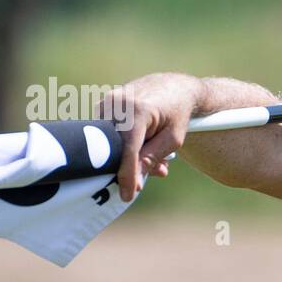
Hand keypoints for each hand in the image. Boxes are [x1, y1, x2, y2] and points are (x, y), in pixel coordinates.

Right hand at [96, 73, 204, 201]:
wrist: (174, 86)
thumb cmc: (178, 113)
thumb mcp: (173, 139)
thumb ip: (153, 157)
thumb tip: (134, 180)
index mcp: (137, 110)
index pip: (127, 149)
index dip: (127, 174)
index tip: (128, 195)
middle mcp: (118, 103)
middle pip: (114, 147)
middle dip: (129, 167)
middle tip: (146, 179)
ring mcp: (107, 102)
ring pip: (109, 142)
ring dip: (130, 156)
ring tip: (157, 160)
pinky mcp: (103, 105)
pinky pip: (107, 134)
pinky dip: (124, 145)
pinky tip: (146, 147)